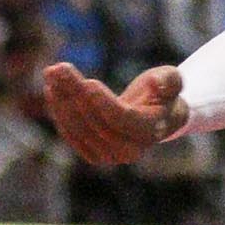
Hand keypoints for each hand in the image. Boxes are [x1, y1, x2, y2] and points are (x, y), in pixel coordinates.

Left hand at [43, 63, 188, 165]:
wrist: (154, 119)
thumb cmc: (162, 95)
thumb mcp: (172, 80)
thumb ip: (168, 80)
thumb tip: (155, 83)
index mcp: (151, 131)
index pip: (123, 120)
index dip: (104, 102)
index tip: (89, 81)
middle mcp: (131, 151)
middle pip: (97, 123)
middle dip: (76, 94)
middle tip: (59, 67)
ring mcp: (111, 157)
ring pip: (80, 129)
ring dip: (62, 100)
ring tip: (52, 73)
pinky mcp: (94, 156)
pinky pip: (71, 135)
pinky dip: (59, 113)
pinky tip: (52, 90)